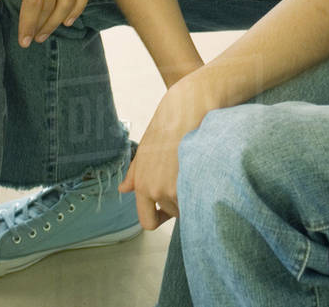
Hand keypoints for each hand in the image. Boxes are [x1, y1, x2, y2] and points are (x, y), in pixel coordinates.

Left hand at [0, 0, 91, 46]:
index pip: (33, 0)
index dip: (28, 23)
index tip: (23, 39)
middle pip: (50, 4)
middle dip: (40, 26)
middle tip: (32, 39)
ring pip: (68, 0)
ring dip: (57, 22)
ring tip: (45, 32)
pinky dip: (78, 8)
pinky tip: (68, 20)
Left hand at [119, 79, 208, 229]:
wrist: (187, 107)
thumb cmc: (167, 125)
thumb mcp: (145, 150)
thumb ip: (135, 174)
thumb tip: (123, 189)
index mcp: (143, 186)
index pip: (147, 222)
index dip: (158, 218)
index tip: (167, 210)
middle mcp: (157, 191)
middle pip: (173, 214)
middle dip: (180, 201)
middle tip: (185, 176)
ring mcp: (177, 188)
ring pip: (189, 207)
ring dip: (193, 194)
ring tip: (195, 169)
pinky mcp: (195, 182)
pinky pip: (201, 199)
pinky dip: (205, 189)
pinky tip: (204, 170)